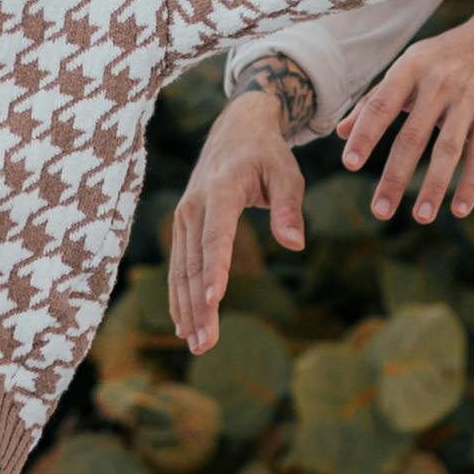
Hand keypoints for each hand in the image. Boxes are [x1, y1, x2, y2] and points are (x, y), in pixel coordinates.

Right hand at [169, 83, 308, 352]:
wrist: (236, 129)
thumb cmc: (267, 153)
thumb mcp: (287, 172)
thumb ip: (289, 207)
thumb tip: (295, 244)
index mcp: (222, 190)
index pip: (216, 236)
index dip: (215, 269)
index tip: (214, 300)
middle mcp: (195, 205)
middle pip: (194, 263)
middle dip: (198, 306)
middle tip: (204, 343)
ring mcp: (185, 216)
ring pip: (182, 269)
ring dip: (186, 308)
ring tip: (195, 344)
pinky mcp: (184, 225)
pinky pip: (179, 265)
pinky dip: (179, 295)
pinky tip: (183, 324)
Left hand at [338, 0, 473, 223]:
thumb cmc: (445, 57)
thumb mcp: (409, 66)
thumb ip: (376, 99)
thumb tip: (341, 133)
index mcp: (411, 68)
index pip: (382, 105)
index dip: (366, 135)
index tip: (349, 164)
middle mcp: (439, 83)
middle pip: (413, 136)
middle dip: (395, 176)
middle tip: (380, 211)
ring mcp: (470, 99)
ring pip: (448, 150)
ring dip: (433, 186)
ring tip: (421, 217)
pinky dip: (471, 184)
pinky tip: (459, 209)